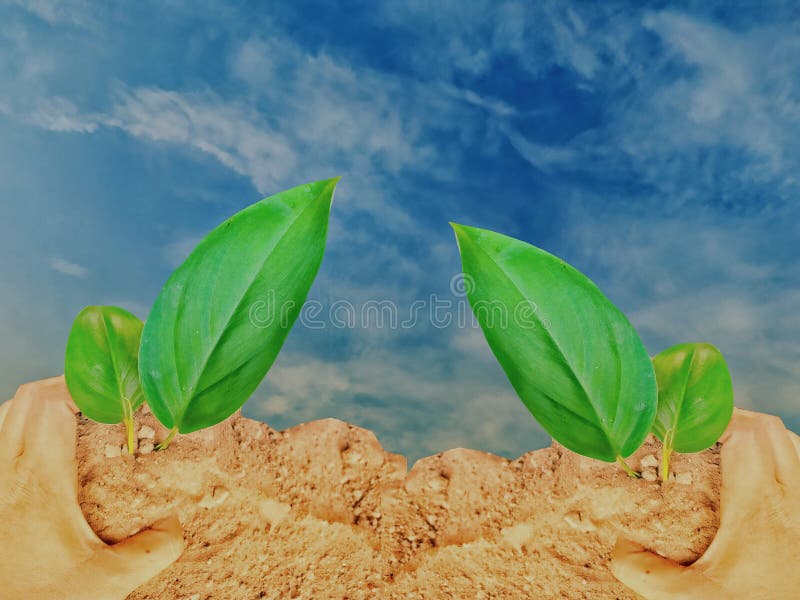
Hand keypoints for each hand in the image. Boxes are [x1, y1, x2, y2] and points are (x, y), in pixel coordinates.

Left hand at [0, 376, 184, 599]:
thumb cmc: (42, 599)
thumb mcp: (109, 581)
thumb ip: (153, 550)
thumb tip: (177, 524)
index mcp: (40, 481)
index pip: (53, 404)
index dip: (86, 386)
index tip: (118, 395)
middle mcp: (9, 473)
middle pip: (28, 399)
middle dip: (67, 386)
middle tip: (103, 398)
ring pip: (7, 415)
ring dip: (41, 405)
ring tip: (78, 416)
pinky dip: (23, 427)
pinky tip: (50, 449)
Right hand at [611, 408, 799, 598]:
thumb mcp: (691, 599)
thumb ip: (647, 574)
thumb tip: (617, 549)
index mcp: (758, 504)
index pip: (744, 433)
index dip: (712, 417)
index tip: (680, 425)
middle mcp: (789, 497)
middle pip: (769, 429)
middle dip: (731, 418)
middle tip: (696, 430)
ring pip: (791, 443)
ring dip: (759, 435)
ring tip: (724, 446)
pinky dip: (781, 454)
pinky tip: (756, 474)